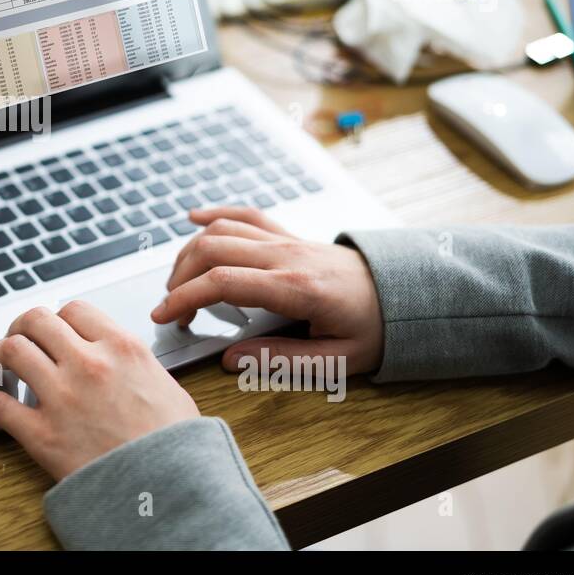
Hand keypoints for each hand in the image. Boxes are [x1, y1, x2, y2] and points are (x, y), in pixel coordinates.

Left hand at [0, 301, 198, 480]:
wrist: (170, 489)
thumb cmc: (176, 445)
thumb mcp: (167, 386)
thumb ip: (134, 364)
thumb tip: (117, 361)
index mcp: (121, 347)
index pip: (74, 310)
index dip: (58, 317)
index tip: (52, 327)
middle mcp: (88, 363)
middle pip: (36, 322)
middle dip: (20, 325)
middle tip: (14, 336)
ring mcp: (61, 397)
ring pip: (11, 352)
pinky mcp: (41, 434)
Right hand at [150, 207, 383, 373]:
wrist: (409, 295)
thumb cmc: (376, 329)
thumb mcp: (337, 361)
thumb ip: (282, 360)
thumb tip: (230, 359)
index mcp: (297, 288)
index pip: (224, 282)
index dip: (185, 297)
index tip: (164, 316)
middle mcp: (287, 256)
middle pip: (213, 249)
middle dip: (179, 277)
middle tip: (171, 310)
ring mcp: (287, 240)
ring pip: (223, 229)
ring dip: (190, 252)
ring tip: (179, 284)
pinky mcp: (289, 235)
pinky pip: (246, 215)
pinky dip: (215, 213)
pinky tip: (192, 219)